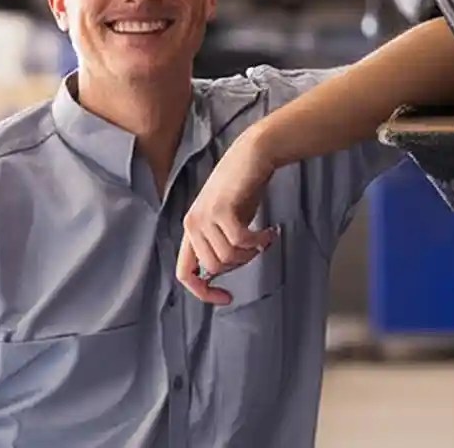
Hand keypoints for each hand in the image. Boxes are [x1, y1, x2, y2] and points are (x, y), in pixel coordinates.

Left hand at [176, 127, 277, 303]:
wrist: (252, 155)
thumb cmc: (241, 188)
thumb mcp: (225, 221)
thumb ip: (218, 244)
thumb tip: (218, 273)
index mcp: (190, 229)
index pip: (184, 273)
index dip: (203, 292)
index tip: (226, 298)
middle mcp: (192, 224)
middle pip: (215, 268)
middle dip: (240, 264)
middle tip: (256, 247)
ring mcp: (205, 216)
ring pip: (228, 256)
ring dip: (251, 251)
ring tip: (263, 235)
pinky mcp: (222, 209)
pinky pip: (240, 241)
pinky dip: (258, 241)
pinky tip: (268, 232)